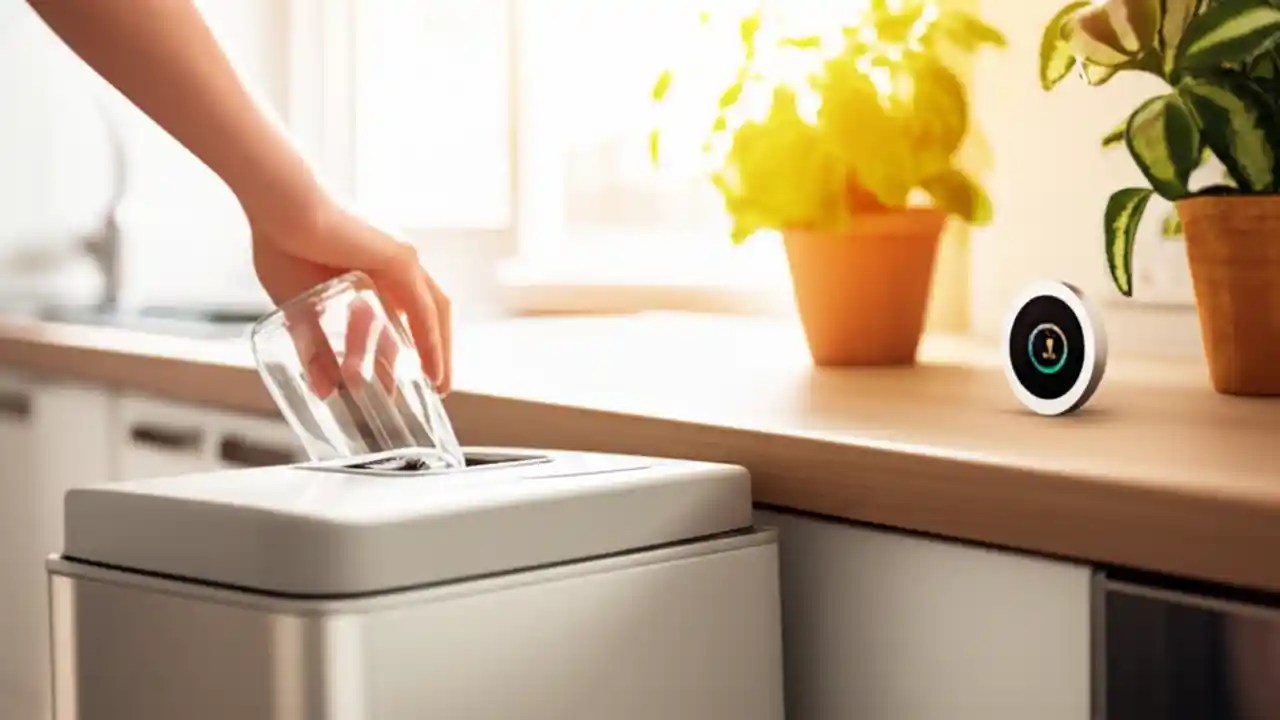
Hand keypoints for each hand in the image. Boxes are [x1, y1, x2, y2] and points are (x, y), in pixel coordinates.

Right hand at [251, 201, 451, 394]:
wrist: (278, 208)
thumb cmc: (281, 244)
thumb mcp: (300, 311)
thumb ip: (314, 349)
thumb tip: (323, 391)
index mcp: (372, 269)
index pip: (399, 314)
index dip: (400, 348)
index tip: (396, 380)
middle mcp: (393, 263)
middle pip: (424, 314)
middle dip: (429, 352)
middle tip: (432, 386)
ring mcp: (400, 258)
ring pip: (432, 312)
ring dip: (438, 350)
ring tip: (439, 384)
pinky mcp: (399, 258)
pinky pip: (426, 308)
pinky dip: (432, 340)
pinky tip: (434, 367)